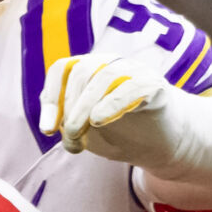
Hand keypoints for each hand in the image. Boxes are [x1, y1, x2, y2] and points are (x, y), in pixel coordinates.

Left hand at [38, 54, 182, 165]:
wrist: (164, 146)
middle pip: (80, 72)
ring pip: (103, 76)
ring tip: (78, 134)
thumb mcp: (87, 132)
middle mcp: (111, 65)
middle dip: (68, 107)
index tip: (47, 129)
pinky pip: (131, 87)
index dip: (50, 97)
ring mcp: (135, 72)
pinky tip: (99, 120)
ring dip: (84, 108)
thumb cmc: (122, 135)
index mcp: (90, 71)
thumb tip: (49, 122)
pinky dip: (111, 103)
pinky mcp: (155, 85)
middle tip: (70, 137)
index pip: (62, 69)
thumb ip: (67, 123)